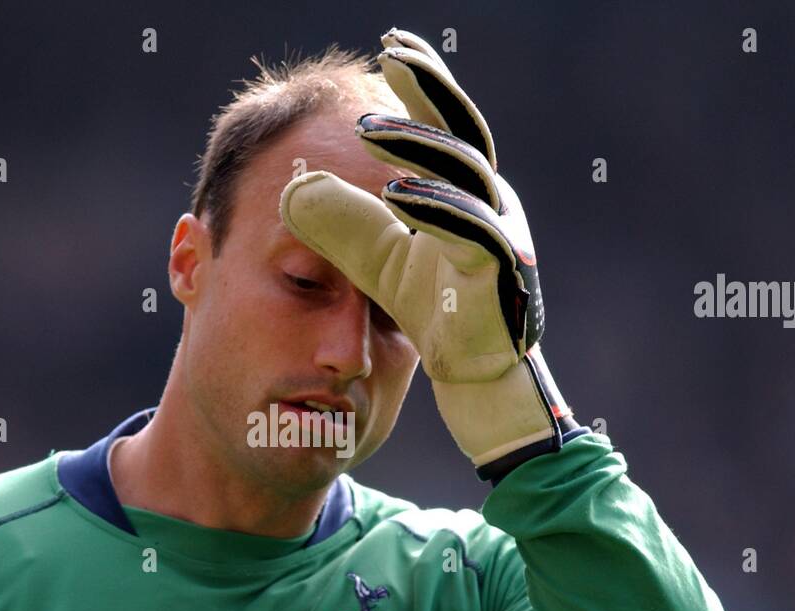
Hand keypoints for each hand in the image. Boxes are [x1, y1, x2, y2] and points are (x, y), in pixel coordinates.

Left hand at [280, 28, 580, 477]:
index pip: (442, 129)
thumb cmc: (440, 316)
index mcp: (464, 193)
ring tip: (369, 125)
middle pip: (463, 135)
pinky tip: (397, 193)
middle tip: (392, 57)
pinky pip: (472, 232)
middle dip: (430, 93)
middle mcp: (491, 204)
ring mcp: (502, 236)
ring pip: (466, 176)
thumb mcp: (378, 264)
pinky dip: (436, 209)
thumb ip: (345, 224)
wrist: (480, 381)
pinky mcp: (502, 275)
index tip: (392, 46)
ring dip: (419, 148)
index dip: (422, 87)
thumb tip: (292, 187)